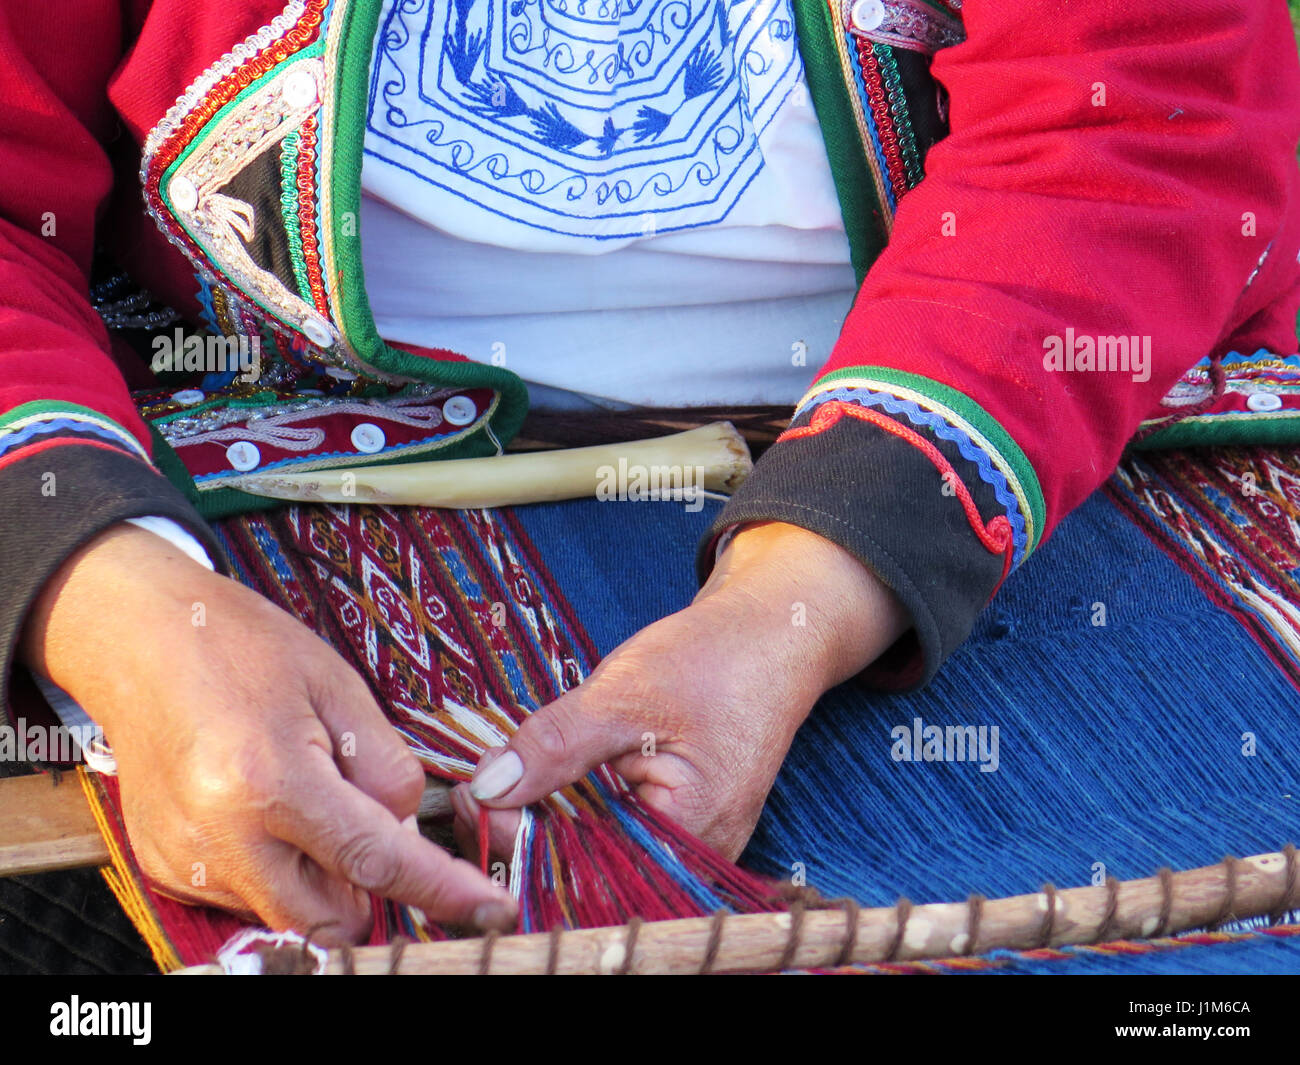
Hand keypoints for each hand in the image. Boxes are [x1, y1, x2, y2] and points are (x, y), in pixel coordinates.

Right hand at [20, 524, 515, 942]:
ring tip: (299, 791)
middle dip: (366, 887)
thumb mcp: (338, 686)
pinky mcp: (162, 866)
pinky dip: (274, 866)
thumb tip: (409, 836)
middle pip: (331, 918)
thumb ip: (386, 769)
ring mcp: (184, 859)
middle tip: (360, 813)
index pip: (376, 861)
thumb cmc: (243, 648)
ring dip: (318, 875)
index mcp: (270, 781)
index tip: (492, 909)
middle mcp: (221, 837)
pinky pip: (245, 895)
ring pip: (288, 914)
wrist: (138, 637)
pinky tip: (259, 803)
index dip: (440, 890)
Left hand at [456, 521, 908, 860]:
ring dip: (543, 828)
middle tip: (470, 792)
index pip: (579, 869)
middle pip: (585, 875)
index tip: (468, 798)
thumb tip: (487, 788)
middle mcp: (691, 863)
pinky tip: (539, 790)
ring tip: (497, 787)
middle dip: (522, 839)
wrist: (771, 639)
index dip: (515, 840)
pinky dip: (572, 816)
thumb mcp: (624, 694)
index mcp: (685, 838)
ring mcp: (686, 850)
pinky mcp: (676, 831)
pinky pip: (613, 839)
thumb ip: (556, 746)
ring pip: (595, 859)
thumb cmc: (712, 661)